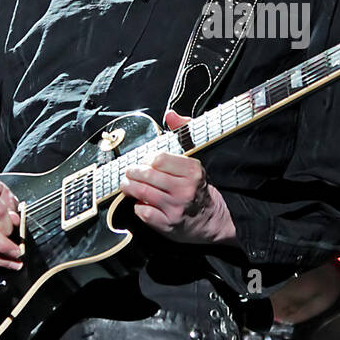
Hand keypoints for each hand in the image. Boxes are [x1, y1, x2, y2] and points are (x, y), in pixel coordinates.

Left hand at [119, 110, 237, 245]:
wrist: (213, 220)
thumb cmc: (199, 189)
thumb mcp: (195, 161)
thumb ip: (183, 134)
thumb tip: (170, 115)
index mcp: (193, 172)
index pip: (160, 159)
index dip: (147, 159)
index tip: (145, 161)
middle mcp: (185, 189)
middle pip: (148, 175)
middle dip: (132, 172)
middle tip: (129, 172)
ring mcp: (176, 208)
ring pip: (142, 193)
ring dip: (129, 187)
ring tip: (126, 185)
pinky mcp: (168, 224)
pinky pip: (143, 212)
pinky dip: (137, 206)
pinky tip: (140, 203)